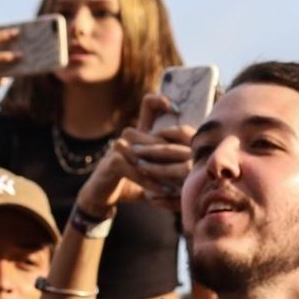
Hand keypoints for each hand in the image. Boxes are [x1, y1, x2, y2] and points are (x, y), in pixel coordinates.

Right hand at [74, 95, 190, 215]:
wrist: (101, 196)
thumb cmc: (131, 183)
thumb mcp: (154, 171)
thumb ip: (171, 163)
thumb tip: (197, 159)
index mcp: (140, 133)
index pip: (148, 106)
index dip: (159, 102)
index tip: (176, 109)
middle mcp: (129, 136)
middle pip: (156, 137)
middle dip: (174, 155)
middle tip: (191, 169)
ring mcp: (118, 148)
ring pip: (146, 150)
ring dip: (163, 168)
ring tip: (179, 182)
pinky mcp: (112, 163)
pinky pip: (136, 169)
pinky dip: (151, 181)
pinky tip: (164, 190)